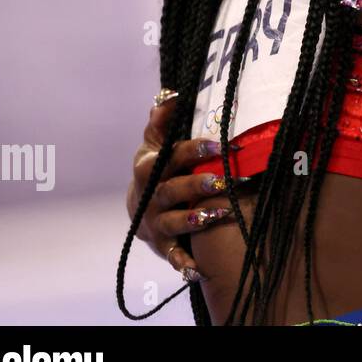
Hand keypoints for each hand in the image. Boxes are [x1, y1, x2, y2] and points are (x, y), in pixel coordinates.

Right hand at [128, 92, 241, 280]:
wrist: (138, 207)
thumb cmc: (156, 167)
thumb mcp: (154, 142)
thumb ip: (162, 119)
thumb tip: (171, 91)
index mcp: (149, 168)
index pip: (170, 157)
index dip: (193, 150)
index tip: (219, 144)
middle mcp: (150, 197)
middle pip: (171, 190)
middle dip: (197, 186)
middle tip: (224, 182)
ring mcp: (155, 222)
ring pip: (174, 222)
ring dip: (196, 220)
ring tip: (220, 215)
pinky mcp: (163, 244)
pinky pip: (173, 255)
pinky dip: (184, 263)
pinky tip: (198, 269)